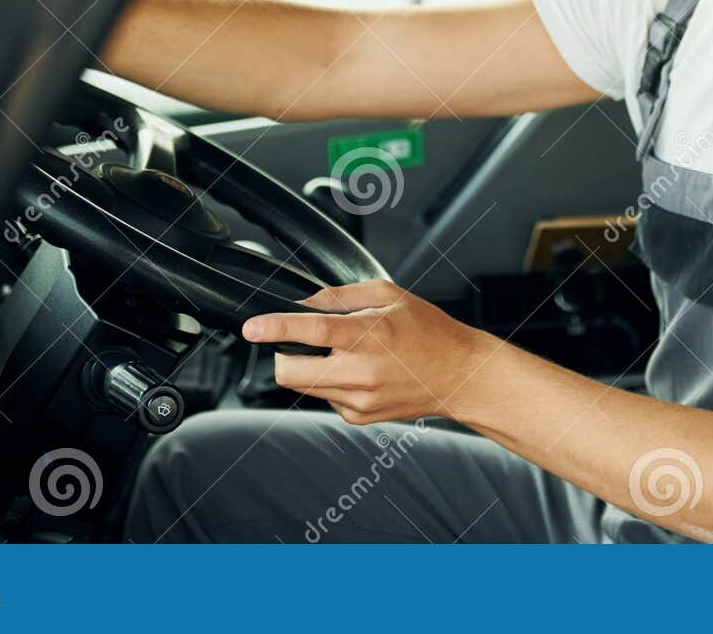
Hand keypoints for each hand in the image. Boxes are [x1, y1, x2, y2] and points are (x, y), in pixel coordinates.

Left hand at [242, 280, 498, 425]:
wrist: (459, 375)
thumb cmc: (429, 331)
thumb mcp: (389, 296)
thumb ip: (341, 296)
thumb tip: (303, 302)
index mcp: (368, 335)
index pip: (310, 330)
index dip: (275, 328)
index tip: (252, 327)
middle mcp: (360, 371)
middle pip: (290, 372)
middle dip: (283, 355)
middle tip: (298, 342)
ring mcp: (358, 399)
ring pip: (304, 386)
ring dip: (309, 368)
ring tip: (344, 354)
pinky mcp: (359, 417)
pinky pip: (325, 398)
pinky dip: (330, 383)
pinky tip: (359, 372)